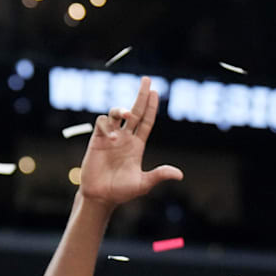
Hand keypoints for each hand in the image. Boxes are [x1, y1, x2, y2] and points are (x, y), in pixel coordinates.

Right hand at [77, 77, 182, 209]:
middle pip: (135, 111)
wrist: (100, 196)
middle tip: (146, 79)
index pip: (146, 121)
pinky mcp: (96, 140)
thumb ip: (159, 175)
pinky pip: (102, 123)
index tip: (155, 92)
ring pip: (116, 114)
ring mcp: (110, 137)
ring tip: (127, 113)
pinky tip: (111, 137)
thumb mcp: (143, 184)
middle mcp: (125, 138)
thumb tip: (179, 175)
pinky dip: (107, 125)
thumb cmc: (121, 191)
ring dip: (122, 109)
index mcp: (137, 145)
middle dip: (141, 95)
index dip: (151, 107)